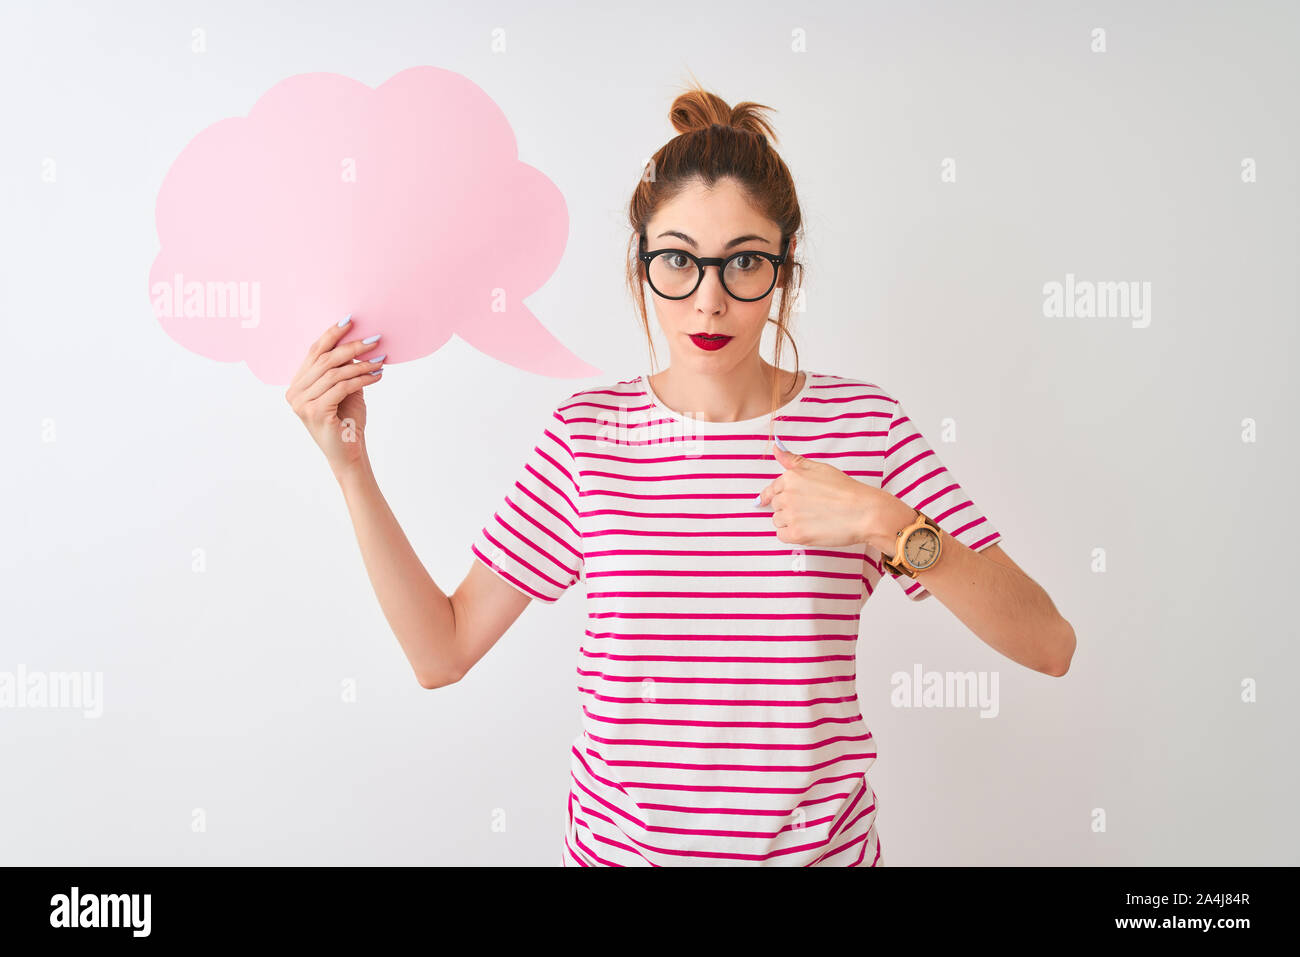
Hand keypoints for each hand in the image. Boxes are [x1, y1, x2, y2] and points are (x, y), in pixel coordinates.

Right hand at [285, 317, 385, 475]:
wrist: (349, 454)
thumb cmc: (347, 422)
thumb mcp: (345, 390)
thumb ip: (345, 369)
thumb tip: (358, 343)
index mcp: (297, 384)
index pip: (314, 352)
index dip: (332, 334)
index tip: (350, 320)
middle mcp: (294, 392)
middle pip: (325, 360)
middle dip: (351, 346)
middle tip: (374, 339)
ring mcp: (301, 403)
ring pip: (335, 372)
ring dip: (361, 363)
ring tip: (380, 359)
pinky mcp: (315, 411)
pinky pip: (342, 387)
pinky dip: (362, 378)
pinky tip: (377, 375)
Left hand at [755, 439, 911, 548]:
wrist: (863, 512)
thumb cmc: (846, 490)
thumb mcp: (818, 468)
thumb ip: (793, 460)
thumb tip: (776, 448)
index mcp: (791, 477)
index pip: (771, 489)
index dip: (772, 496)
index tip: (764, 501)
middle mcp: (787, 495)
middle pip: (776, 506)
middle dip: (788, 508)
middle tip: (809, 509)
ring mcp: (791, 515)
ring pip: (778, 521)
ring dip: (790, 522)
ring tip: (812, 519)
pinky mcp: (796, 534)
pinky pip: (782, 536)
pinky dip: (793, 535)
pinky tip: (808, 529)